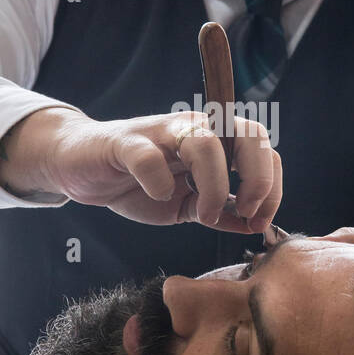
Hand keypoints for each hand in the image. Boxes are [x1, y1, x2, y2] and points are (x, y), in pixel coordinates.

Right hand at [0, 106, 281, 232]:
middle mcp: (194, 129)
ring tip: (205, 214)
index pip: (263, 148)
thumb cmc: (137, 183)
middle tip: (246, 212)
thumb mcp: (188, 204)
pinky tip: (159, 196)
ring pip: (206, 141)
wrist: (82, 167)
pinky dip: (159, 181)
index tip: (260, 220)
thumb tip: (257, 226)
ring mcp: (161, 134)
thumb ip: (221, 211)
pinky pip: (149, 156)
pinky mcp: (125, 143)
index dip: (271, 185)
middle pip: (248, 134)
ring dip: (216, 186)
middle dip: (258, 178)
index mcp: (214, 141)